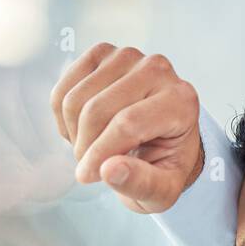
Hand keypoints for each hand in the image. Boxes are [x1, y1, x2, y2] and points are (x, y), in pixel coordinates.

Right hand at [50, 44, 203, 213]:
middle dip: (85, 147)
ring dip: (74, 134)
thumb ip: (141, 184)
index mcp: (180, 101)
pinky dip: (64, 118)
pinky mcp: (102, 54)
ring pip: (75, 99)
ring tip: (91, 149)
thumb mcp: (162, 190)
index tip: (87, 176)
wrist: (161, 140)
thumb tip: (108, 170)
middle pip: (97, 110)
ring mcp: (128, 57)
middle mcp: (157, 69)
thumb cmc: (163, 165)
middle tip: (90, 167)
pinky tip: (82, 131)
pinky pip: (64, 89)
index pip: (126, 124)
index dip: (99, 154)